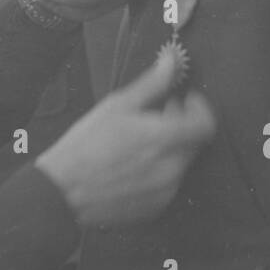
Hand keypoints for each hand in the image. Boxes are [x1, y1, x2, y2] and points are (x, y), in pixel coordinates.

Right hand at [36, 49, 213, 226]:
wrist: (63, 192)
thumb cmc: (86, 145)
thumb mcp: (117, 105)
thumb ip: (151, 84)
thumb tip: (171, 62)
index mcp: (165, 140)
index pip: (206, 125)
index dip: (201, 109)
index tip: (187, 100)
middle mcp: (171, 168)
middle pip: (194, 143)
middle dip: (182, 124)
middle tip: (160, 114)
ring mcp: (165, 192)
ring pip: (181, 163)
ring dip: (170, 147)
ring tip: (142, 140)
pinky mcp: (155, 208)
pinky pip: (168, 184)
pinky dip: (159, 169)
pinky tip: (133, 163)